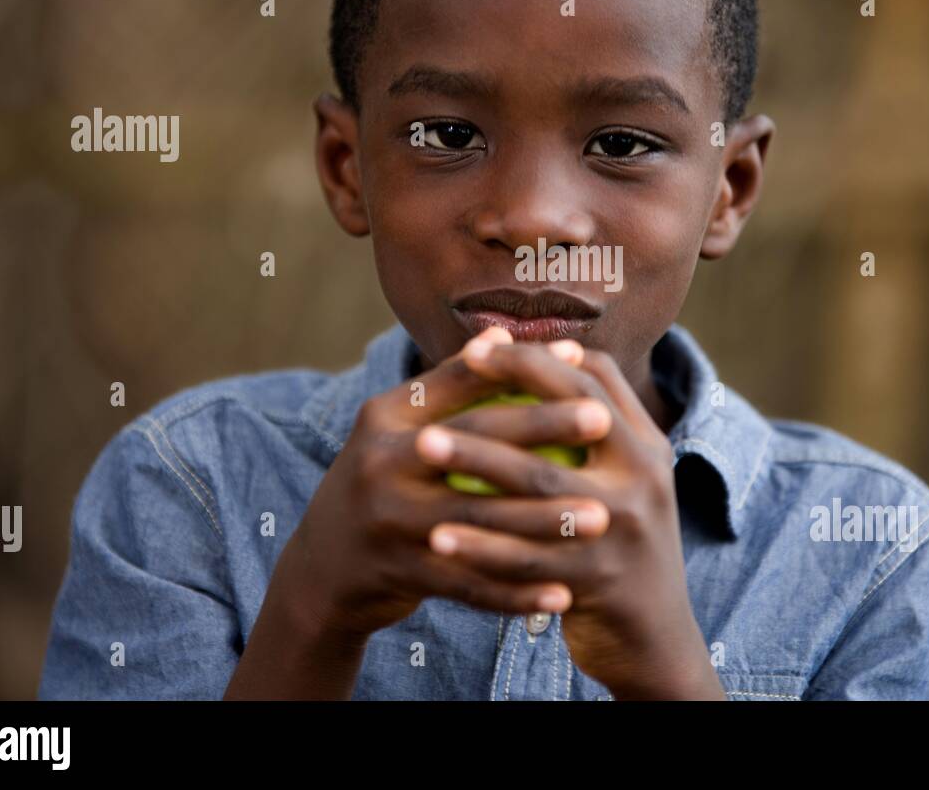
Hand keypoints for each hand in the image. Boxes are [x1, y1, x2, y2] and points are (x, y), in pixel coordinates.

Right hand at [282, 327, 609, 640]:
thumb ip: (448, 388)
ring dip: (545, 520)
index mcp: (383, 418)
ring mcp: (389, 522)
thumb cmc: (385, 480)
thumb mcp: (397, 430)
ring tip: (602, 517)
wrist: (324, 569)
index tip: (577, 357)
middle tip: (604, 422)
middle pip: (473, 442)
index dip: (519, 368)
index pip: (457, 382)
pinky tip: (565, 594)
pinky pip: (472, 585)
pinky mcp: (402, 574)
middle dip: (543, 429)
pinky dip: (518, 592)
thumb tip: (503, 335)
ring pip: (481, 519)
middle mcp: (380, 464)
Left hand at [414, 335, 725, 699]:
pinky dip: (481, 547)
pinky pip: (527, 558)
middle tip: (453, 363)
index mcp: (647, 446)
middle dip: (502, 396)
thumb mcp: (627, 477)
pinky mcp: (599, 581)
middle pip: (568, 421)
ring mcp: (623, 531)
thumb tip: (555, 347)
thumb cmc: (619, 542)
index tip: (478, 346)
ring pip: (540, 490)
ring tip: (422, 447)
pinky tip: (438, 538)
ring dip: (476, 462)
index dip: (536, 357)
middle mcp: (644, 480)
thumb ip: (599, 421)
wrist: (653, 637)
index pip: (594, 379)